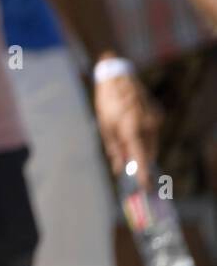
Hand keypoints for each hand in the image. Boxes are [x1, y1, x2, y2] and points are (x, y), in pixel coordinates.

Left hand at [93, 68, 161, 184]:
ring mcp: (156, 119)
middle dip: (140, 159)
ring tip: (125, 132)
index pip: (141, 158)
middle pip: (148, 152)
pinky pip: (153, 131)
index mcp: (132, 129)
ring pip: (152, 142)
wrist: (118, 79)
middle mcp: (148, 126)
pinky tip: (133, 122)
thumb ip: (115, 150)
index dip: (143, 173)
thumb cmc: (108, 104)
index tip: (145, 186)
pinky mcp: (159, 114)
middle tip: (128, 161)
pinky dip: (145, 134)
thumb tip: (119, 168)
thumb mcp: (106, 128)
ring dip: (141, 145)